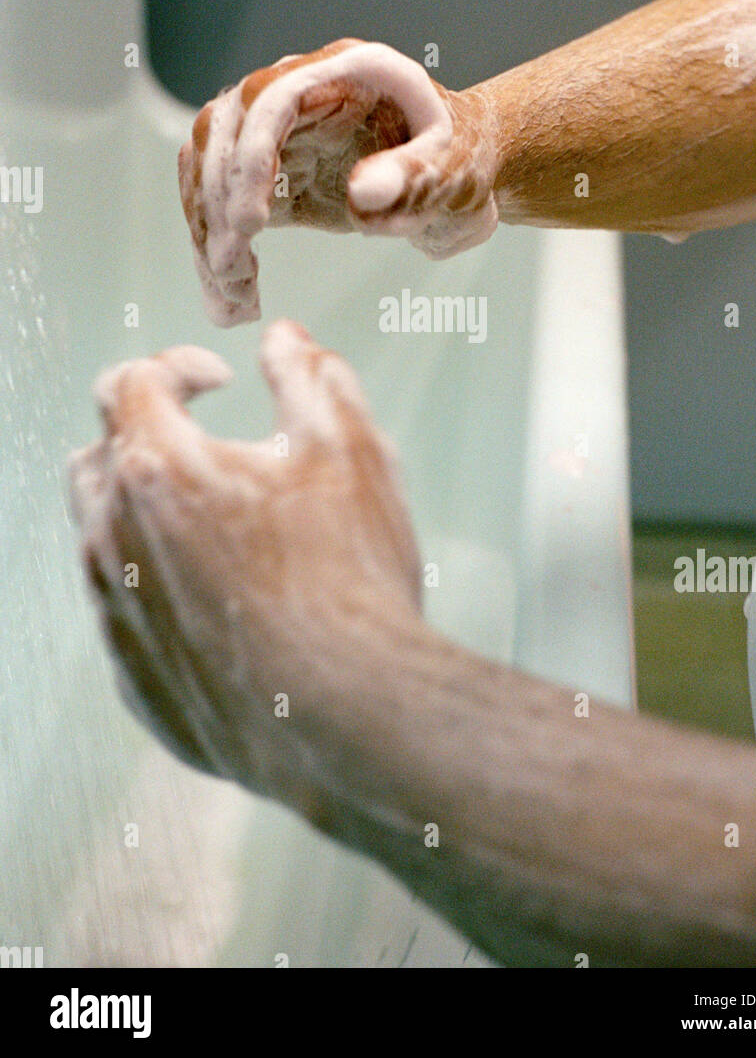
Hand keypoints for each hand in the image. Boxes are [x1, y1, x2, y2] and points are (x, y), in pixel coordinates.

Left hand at [67, 320, 422, 806]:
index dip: (178, 366)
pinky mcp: (135, 678)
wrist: (349, 719)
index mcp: (160, 470)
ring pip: (101, 537)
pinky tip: (224, 600)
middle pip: (98, 455)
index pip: (130, 382)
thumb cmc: (349, 586)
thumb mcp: (350, 452)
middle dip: (145, 434)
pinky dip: (161, 589)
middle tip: (209, 445)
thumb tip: (290, 343)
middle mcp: (117, 538)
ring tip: (222, 524)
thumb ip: (312, 379)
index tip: (220, 380)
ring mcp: (118, 614)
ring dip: (147, 514)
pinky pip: (126, 613)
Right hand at [178, 39, 499, 324]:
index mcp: (348, 73)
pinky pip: (226, 205)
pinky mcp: (272, 172)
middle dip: (218, 203)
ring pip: (211, 169)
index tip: (250, 223)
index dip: (251, 157)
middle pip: (225, 131)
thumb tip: (363, 194)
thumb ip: (414, 180)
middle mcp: (302, 90)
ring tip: (231, 296)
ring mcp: (281, 130)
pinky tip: (231, 298)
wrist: (459, 175)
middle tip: (232, 268)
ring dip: (208, 233)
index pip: (273, 99)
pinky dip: (219, 251)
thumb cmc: (462, 160)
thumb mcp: (455, 172)